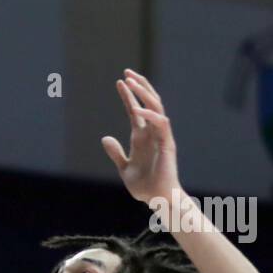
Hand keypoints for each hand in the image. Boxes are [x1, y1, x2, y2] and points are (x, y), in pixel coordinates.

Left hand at [101, 69, 181, 206]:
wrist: (157, 199)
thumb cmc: (144, 185)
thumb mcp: (124, 168)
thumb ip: (115, 153)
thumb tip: (105, 138)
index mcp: (142, 137)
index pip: (135, 110)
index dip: (128, 95)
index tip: (119, 81)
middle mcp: (152, 133)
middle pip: (148, 103)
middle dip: (139, 87)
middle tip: (127, 73)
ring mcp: (161, 137)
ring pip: (156, 108)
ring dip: (144, 94)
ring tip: (131, 82)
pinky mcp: (167, 144)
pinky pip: (161, 124)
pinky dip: (150, 115)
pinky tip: (138, 109)